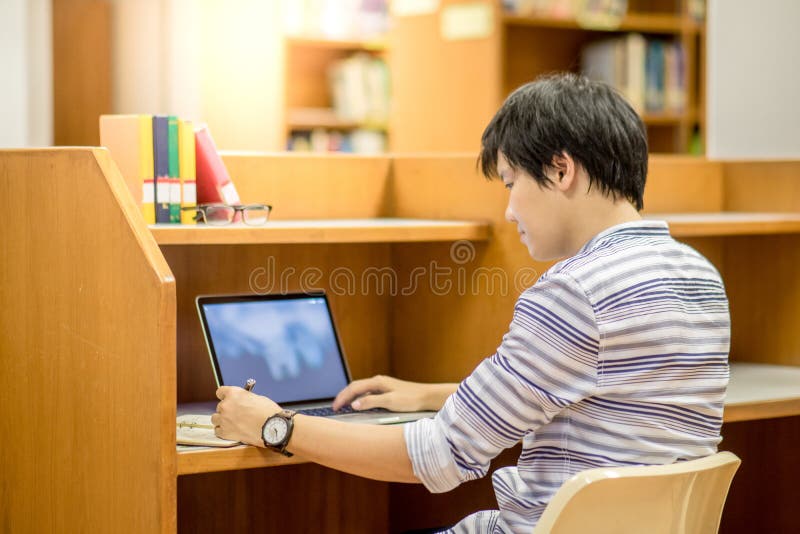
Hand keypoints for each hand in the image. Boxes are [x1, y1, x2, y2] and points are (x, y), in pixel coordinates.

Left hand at [211, 386, 280, 446]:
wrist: (271, 427)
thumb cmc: (268, 412)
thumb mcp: (256, 398)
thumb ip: (244, 399)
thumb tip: (242, 402)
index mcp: (234, 393)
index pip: (220, 392)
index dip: (225, 396)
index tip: (227, 399)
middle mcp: (226, 405)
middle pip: (220, 406)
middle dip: (227, 410)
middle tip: (236, 414)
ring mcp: (224, 419)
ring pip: (215, 418)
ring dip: (222, 420)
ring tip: (232, 423)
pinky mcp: (225, 432)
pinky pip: (217, 431)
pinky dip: (222, 431)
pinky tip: (231, 430)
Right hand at [332, 375, 454, 412]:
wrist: (427, 397)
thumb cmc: (411, 399)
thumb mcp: (390, 402)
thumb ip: (371, 402)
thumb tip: (354, 404)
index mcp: (377, 382)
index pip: (354, 388)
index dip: (343, 397)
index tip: (335, 407)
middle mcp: (378, 381)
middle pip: (355, 387)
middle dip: (344, 396)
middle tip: (335, 407)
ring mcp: (383, 386)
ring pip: (361, 390)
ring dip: (351, 397)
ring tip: (343, 406)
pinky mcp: (387, 391)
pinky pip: (368, 393)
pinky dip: (360, 398)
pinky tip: (360, 405)